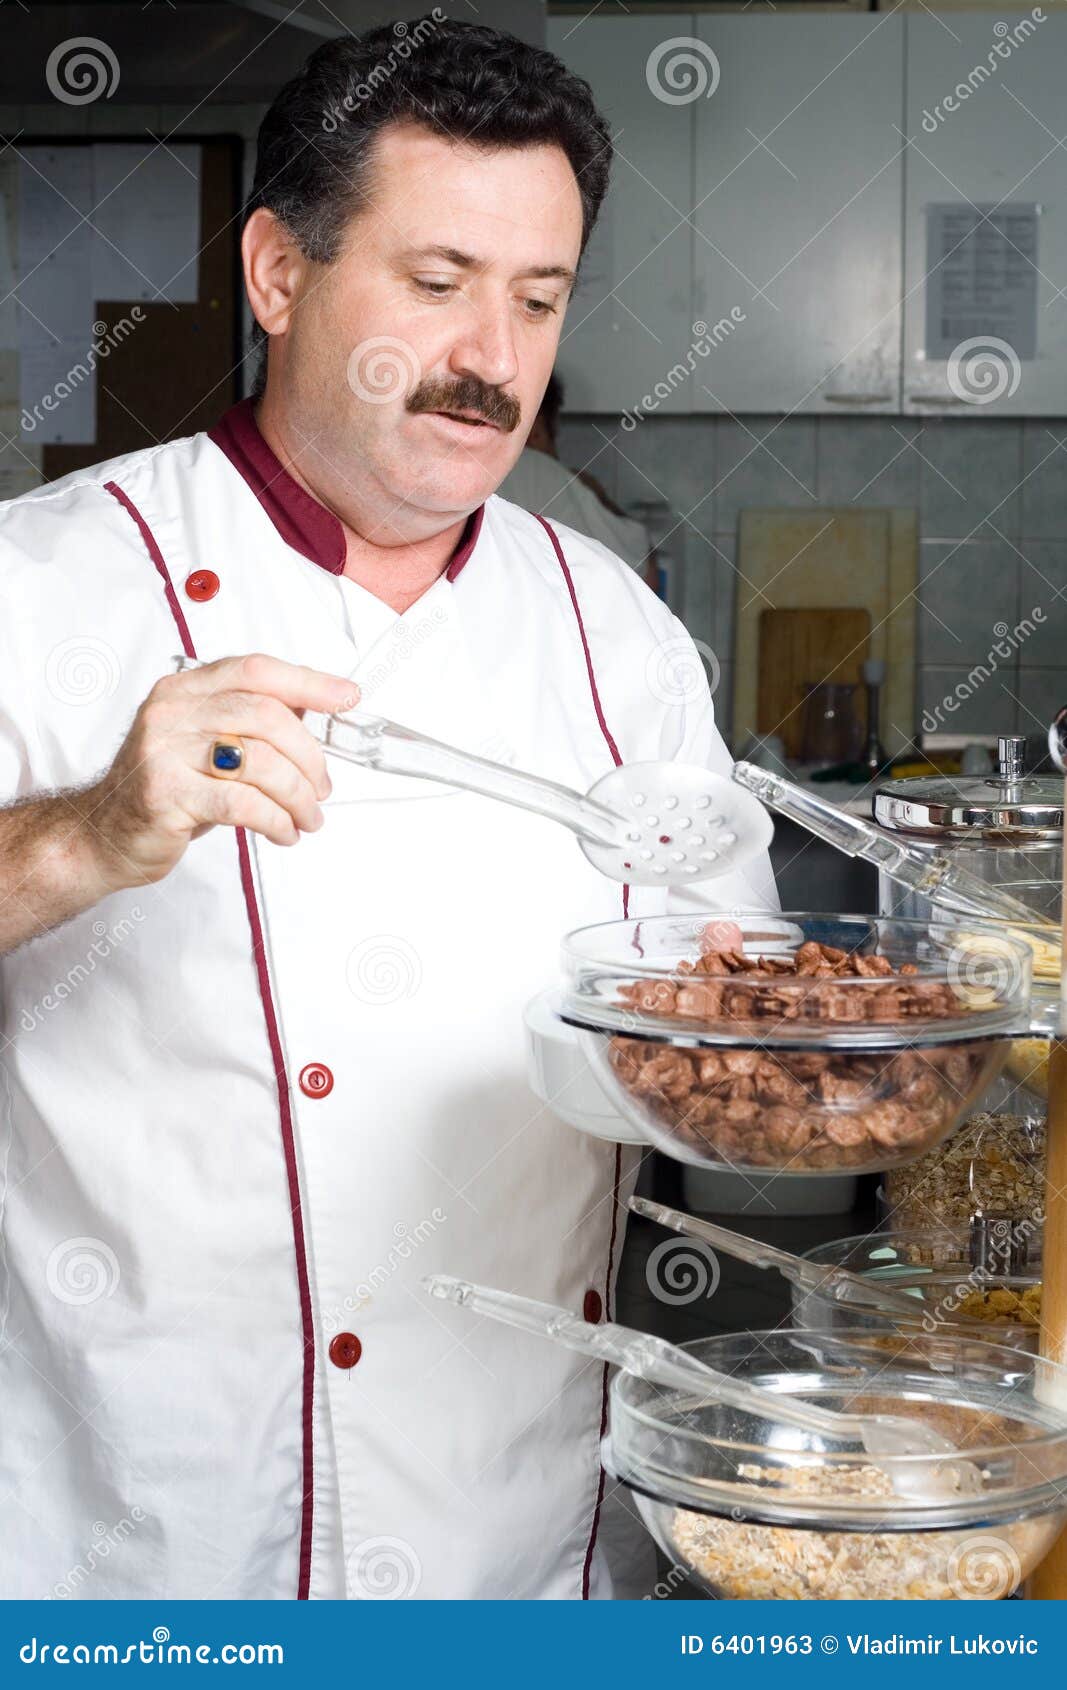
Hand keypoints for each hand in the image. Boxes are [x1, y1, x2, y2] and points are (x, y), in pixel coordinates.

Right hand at [82, 653, 358, 889]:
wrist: (104, 832)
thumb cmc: (167, 788)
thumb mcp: (207, 744)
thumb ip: (251, 724)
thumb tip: (314, 713)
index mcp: (185, 690)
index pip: (255, 670)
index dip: (307, 682)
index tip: (346, 696)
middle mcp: (172, 711)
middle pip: (265, 716)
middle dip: (309, 756)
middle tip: (322, 788)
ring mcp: (164, 751)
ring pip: (260, 762)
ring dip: (299, 796)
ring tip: (308, 818)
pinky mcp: (166, 794)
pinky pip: (243, 803)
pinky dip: (276, 821)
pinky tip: (284, 833)